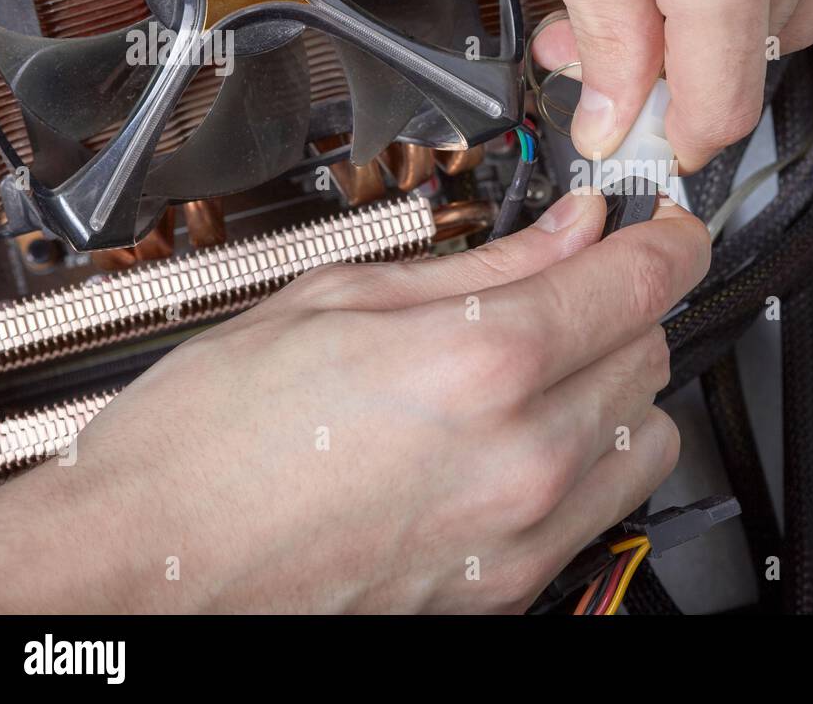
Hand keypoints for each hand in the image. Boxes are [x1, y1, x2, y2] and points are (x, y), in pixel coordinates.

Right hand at [0, 193, 709, 612]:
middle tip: (565, 286)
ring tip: (540, 369)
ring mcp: (524, 531)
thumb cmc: (208, 442)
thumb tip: (566, 231)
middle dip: (620, 305)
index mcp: (484, 360)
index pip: (639, 281)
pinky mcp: (509, 587)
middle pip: (649, 350)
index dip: (666, 237)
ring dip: (614, 386)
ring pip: (647, 433)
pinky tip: (520, 438)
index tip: (662, 225)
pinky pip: (605, 506)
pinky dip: (590, 460)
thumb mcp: (339, 300)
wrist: (146, 571)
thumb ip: (484, 263)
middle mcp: (525, 455)